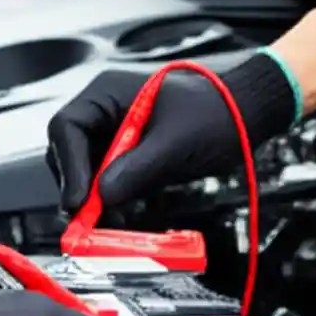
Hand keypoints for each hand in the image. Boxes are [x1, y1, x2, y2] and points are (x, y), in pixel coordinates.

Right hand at [46, 51, 298, 210]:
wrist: (248, 113)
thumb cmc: (217, 112)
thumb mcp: (176, 142)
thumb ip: (137, 168)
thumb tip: (102, 195)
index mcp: (107, 93)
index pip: (68, 128)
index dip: (69, 166)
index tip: (78, 200)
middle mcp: (105, 111)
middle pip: (69, 152)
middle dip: (78, 186)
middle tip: (86, 219)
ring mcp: (116, 134)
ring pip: (87, 171)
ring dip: (94, 199)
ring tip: (110, 222)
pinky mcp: (130, 155)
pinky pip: (108, 180)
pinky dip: (110, 200)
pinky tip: (122, 216)